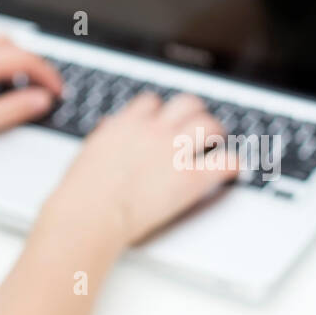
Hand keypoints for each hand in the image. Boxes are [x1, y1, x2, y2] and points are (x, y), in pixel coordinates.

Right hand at [41, 92, 239, 249]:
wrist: (90, 212)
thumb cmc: (83, 190)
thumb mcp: (89, 151)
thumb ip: (105, 135)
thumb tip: (108, 127)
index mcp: (127, 124)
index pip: (152, 102)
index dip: (161, 111)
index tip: (165, 120)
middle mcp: (153, 130)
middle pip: (186, 104)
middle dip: (195, 113)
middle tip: (199, 127)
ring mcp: (174, 151)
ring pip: (210, 124)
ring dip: (216, 133)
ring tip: (219, 144)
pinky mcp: (190, 177)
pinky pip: (225, 161)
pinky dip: (232, 164)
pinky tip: (232, 171)